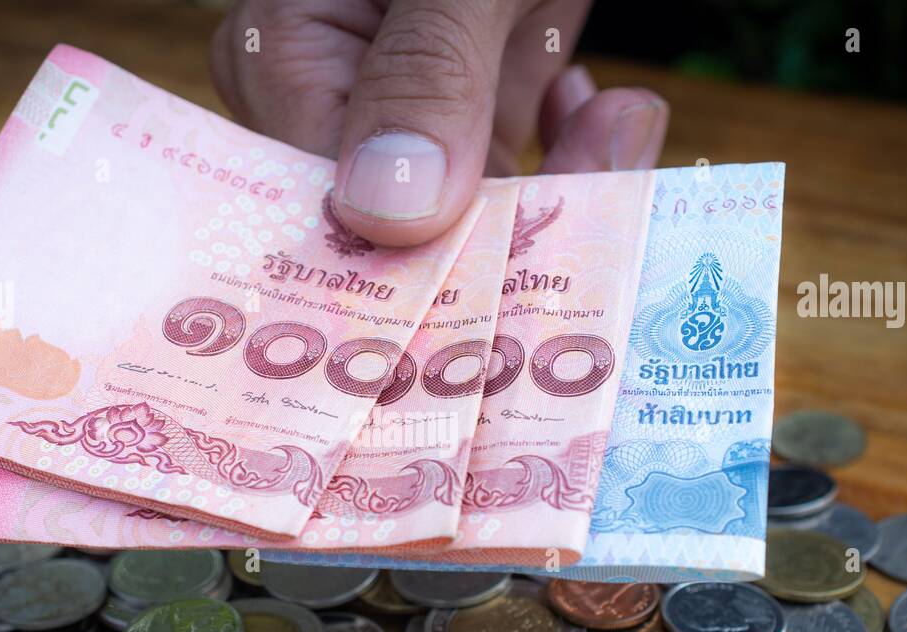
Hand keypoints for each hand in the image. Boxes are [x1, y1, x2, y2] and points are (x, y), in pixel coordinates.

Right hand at [211, 0, 667, 246]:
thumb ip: (428, 66)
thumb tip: (386, 212)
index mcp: (283, 50)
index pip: (329, 207)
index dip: (413, 268)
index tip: (499, 307)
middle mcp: (332, 93)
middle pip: (406, 228)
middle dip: (511, 234)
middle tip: (601, 215)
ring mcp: (409, 101)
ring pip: (478, 210)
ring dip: (566, 189)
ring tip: (622, 133)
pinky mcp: (475, 94)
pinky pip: (519, 164)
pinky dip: (575, 149)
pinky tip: (608, 112)